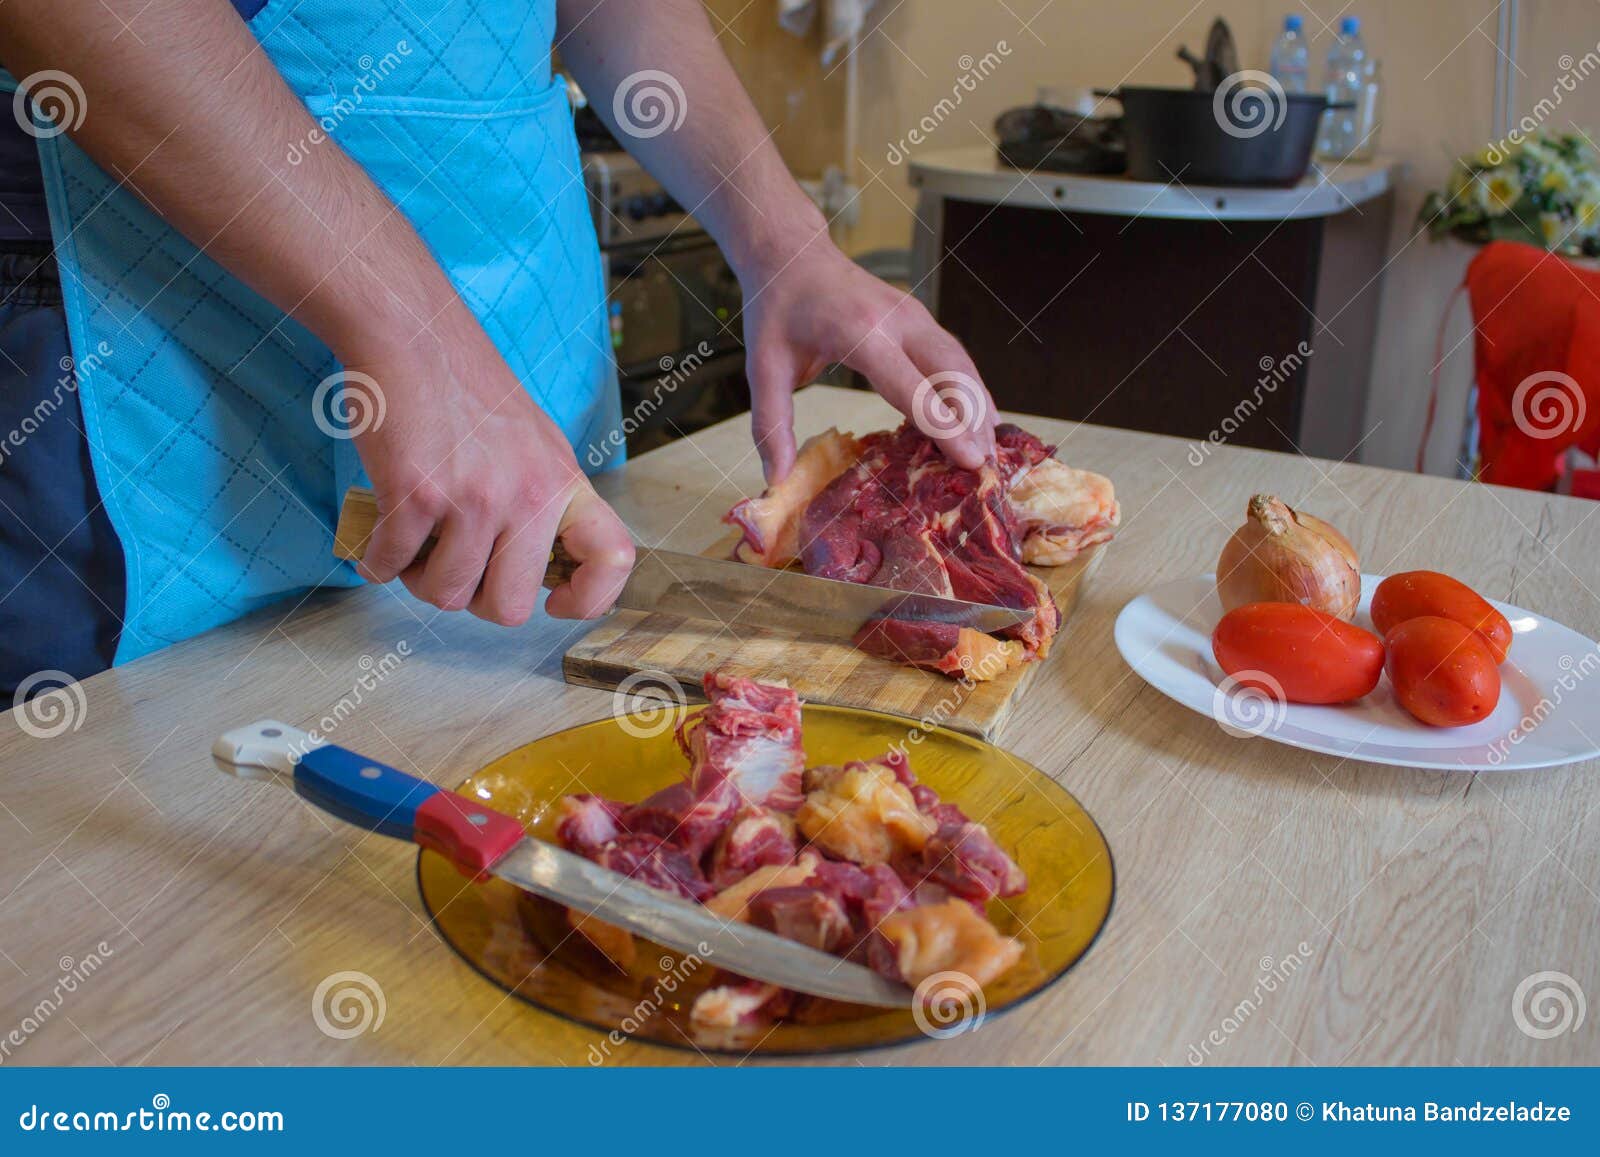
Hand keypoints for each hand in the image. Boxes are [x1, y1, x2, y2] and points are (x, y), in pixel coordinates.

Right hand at [337, 310, 634, 623]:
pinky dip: (377, 562)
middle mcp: (529, 495)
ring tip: (415, 541)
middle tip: (454, 567)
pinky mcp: (418, 494)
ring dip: (420, 579)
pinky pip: (392, 566)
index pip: (613, 558)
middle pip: (508, 608)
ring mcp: (474, 497)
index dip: (588, 598)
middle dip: (473, 599)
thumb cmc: (468, 388)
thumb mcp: (535, 442)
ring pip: (446, 594)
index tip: (553, 601)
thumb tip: (539, 567)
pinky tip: (378, 539)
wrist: (414, 333)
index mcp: (564, 483)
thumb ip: (543, 500)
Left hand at [737, 239, 996, 482]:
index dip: (945, 427)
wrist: (792, 254)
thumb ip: (770, 424)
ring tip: (991, 452)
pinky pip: (953, 357)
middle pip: (952, 374)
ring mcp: (914, 315)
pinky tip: (979, 420)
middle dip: (974, 422)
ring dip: (979, 406)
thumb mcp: (763, 367)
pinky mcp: (920, 319)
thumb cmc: (777, 311)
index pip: (912, 387)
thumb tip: (778, 479)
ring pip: (961, 364)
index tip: (971, 460)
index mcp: (860, 332)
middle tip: (988, 468)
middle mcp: (897, 320)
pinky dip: (969, 389)